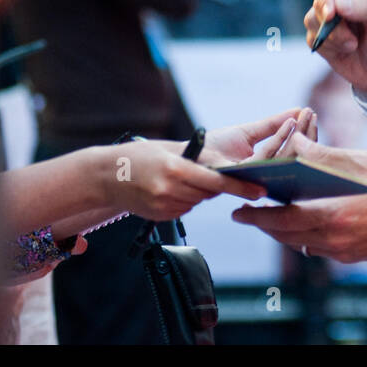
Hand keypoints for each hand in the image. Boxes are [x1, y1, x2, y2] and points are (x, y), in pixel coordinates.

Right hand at [104, 139, 265, 218]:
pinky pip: (184, 209)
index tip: (260, 191)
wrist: (106, 175)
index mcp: (176, 169)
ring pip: (197, 202)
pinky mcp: (159, 216)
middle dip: (216, 185)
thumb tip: (226, 170)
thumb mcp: (169, 150)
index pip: (217, 182)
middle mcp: (170, 190)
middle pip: (209, 193)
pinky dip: (185, 200)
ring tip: (180, 178)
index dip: (241, 187)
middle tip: (212, 174)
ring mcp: (163, 206)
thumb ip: (196, 161)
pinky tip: (169, 189)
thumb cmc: (140, 156)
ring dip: (198, 192)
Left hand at [195, 106, 318, 165]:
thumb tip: (296, 110)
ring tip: (304, 116)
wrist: (191, 155)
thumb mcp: (248, 132)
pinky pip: (268, 156)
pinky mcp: (245, 175)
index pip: (291, 151)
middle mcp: (265, 174)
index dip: (303, 133)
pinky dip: (280, 138)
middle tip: (313, 115)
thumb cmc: (216, 147)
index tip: (311, 114)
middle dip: (306, 134)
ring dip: (297, 134)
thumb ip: (271, 125)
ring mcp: (257, 176)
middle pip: (292, 155)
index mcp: (267, 167)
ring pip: (285, 157)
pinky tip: (289, 123)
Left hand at [231, 131, 366, 261]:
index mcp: (331, 214)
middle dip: (264, 225)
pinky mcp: (352, 257)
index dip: (258, 216)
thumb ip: (323, 156)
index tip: (241, 211)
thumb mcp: (357, 162)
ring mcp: (343, 252)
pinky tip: (304, 225)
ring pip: (301, 245)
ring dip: (284, 233)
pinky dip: (306, 238)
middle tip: (247, 216)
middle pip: (286, 236)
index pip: (282, 219)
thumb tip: (296, 144)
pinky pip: (319, 249)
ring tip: (272, 218)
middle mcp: (333, 239)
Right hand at [305, 0, 366, 98]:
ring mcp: (329, 18)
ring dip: (333, 37)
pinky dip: (328, 47)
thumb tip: (339, 3)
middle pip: (320, 0)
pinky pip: (311, 37)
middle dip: (331, 22)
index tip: (331, 13)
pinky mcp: (321, 36)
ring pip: (312, 19)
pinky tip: (345, 51)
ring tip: (353, 45)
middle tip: (350, 40)